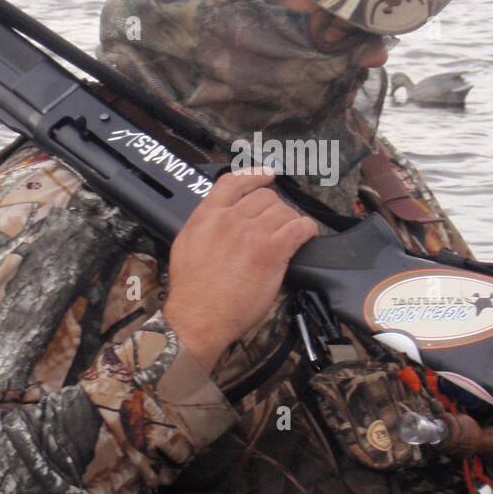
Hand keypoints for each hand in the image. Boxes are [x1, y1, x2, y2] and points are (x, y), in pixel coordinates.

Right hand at [164, 170, 318, 372]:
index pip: (233, 183)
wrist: (199, 318)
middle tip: (277, 224)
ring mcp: (252, 234)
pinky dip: (306, 229)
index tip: (267, 175)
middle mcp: (230, 219)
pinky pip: (299, 228)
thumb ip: (205, 225)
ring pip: (283, 211)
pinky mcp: (272, 252)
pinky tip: (305, 236)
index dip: (254, 175)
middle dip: (275, 208)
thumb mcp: (186, 246)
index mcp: (207, 216)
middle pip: (264, 197)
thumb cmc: (192, 291)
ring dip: (290, 220)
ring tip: (290, 233)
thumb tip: (220, 219)